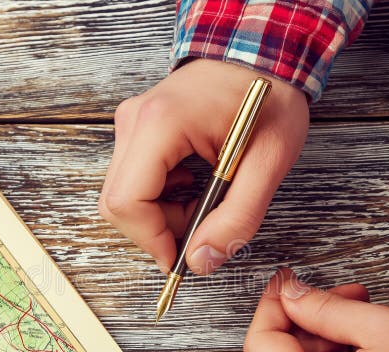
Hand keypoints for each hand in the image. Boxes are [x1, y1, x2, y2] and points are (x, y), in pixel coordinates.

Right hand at [99, 59, 308, 274]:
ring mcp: (132, 123)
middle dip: (159, 229)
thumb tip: (202, 261)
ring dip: (163, 214)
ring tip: (206, 202)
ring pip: (125, 195)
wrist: (262, 53)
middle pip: (119, 203)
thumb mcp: (268, 163)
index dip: (151, 240)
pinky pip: (134, 180)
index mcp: (161, 124)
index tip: (181, 259)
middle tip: (203, 226)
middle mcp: (135, 121)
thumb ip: (238, 218)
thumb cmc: (269, 96)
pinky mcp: (138, 129)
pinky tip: (195, 187)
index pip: (127, 201)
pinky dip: (162, 198)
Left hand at [244, 269, 388, 351]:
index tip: (284, 281)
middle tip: (344, 292)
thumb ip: (320, 308)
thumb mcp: (373, 324)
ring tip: (364, 310)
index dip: (271, 306)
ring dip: (327, 333)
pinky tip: (367, 337)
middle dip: (309, 318)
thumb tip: (288, 293)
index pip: (262, 346)